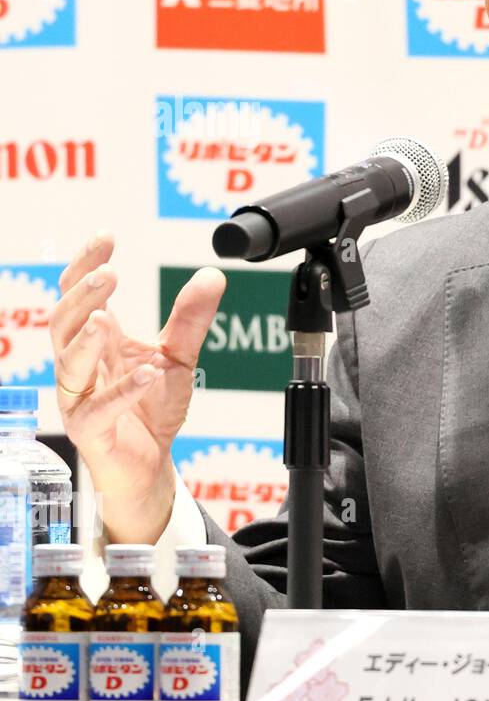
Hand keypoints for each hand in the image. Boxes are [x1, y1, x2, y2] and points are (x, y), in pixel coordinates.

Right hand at [50, 232, 225, 543]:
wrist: (150, 464)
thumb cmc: (152, 409)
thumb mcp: (178, 356)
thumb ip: (191, 319)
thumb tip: (213, 275)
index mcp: (97, 340)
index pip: (78, 294)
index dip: (85, 264)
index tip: (105, 236)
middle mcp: (80, 365)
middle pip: (64, 321)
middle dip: (81, 295)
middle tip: (107, 273)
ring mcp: (80, 398)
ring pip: (69, 363)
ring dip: (86, 338)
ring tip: (105, 317)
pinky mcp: (91, 431)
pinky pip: (99, 409)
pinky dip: (122, 390)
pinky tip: (146, 373)